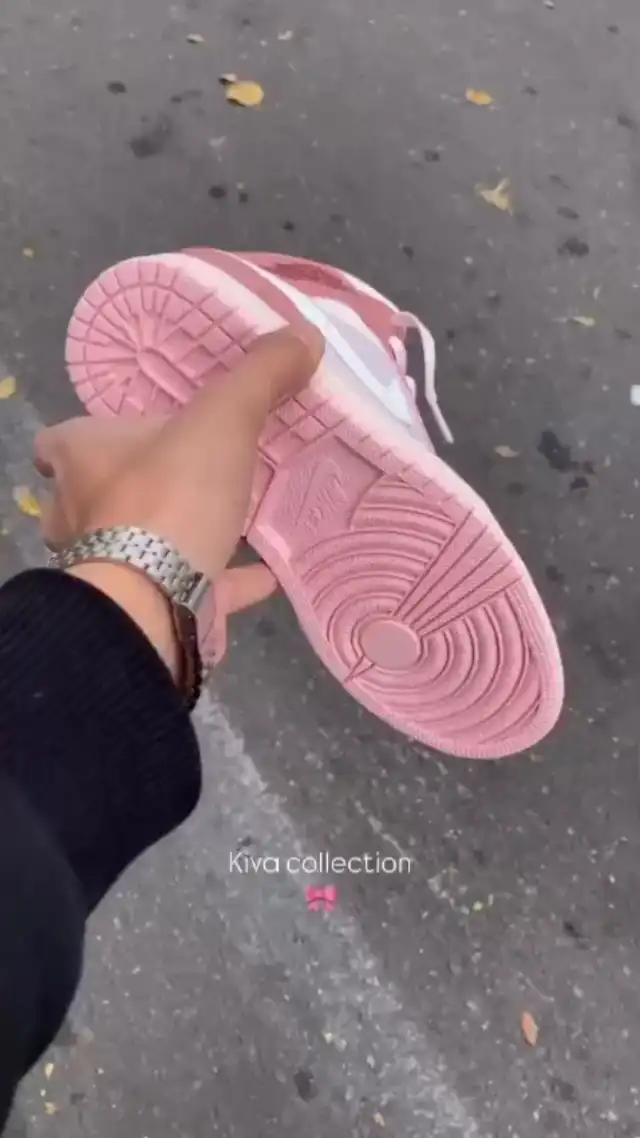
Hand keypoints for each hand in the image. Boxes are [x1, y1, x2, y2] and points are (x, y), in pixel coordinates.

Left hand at [34, 326, 323, 672]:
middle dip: (137, 486)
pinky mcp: (149, 610)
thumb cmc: (170, 495)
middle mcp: (80, 514)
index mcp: (79, 459)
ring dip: (177, 535)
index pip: (58, 443)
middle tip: (186, 472)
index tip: (124, 431)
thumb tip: (305, 334)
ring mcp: (112, 568)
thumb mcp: (223, 417)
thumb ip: (260, 376)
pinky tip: (266, 574)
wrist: (157, 601)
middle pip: (99, 494)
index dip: (88, 436)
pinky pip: (192, 589)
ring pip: (140, 545)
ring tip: (226, 518)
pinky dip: (225, 581)